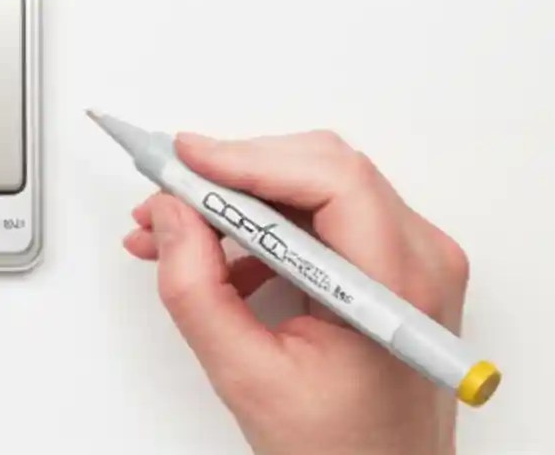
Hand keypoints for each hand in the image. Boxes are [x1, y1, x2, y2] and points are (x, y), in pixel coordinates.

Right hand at [123, 132, 469, 454]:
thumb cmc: (342, 450)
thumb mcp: (248, 376)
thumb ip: (197, 290)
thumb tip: (169, 216)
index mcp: (397, 285)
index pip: (330, 180)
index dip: (248, 158)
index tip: (182, 159)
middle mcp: (420, 258)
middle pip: (318, 169)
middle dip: (231, 175)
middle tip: (164, 196)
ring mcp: (410, 258)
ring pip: (314, 184)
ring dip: (238, 198)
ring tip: (172, 230)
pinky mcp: (390, 263)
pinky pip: (320, 214)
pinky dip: (259, 223)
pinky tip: (212, 254)